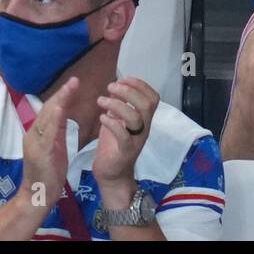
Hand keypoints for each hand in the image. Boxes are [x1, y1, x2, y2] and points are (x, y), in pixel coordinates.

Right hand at [19, 76, 76, 215]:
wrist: (37, 195)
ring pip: (47, 117)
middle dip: (62, 94)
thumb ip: (57, 130)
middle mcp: (33, 135)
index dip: (62, 96)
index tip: (74, 83)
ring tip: (70, 87)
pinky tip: (61, 108)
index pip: (50, 110)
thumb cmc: (48, 173)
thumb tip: (64, 112)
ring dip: (59, 101)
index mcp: (38, 133)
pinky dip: (54, 119)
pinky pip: (47, 133)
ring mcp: (35, 143)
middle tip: (75, 79)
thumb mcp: (55, 147)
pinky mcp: (39, 152)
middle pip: (48, 109)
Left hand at [92, 78, 159, 193]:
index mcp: (144, 119)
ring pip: (135, 118)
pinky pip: (123, 135)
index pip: (153, 97)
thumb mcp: (117, 121)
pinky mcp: (125, 151)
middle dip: (129, 91)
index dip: (140, 85)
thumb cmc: (113, 146)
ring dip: (117, 104)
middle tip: (111, 87)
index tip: (123, 79)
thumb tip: (116, 87)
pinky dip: (112, 123)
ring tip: (101, 100)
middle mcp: (144, 128)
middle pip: (147, 104)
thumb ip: (119, 106)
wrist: (112, 175)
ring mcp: (136, 140)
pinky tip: (102, 118)